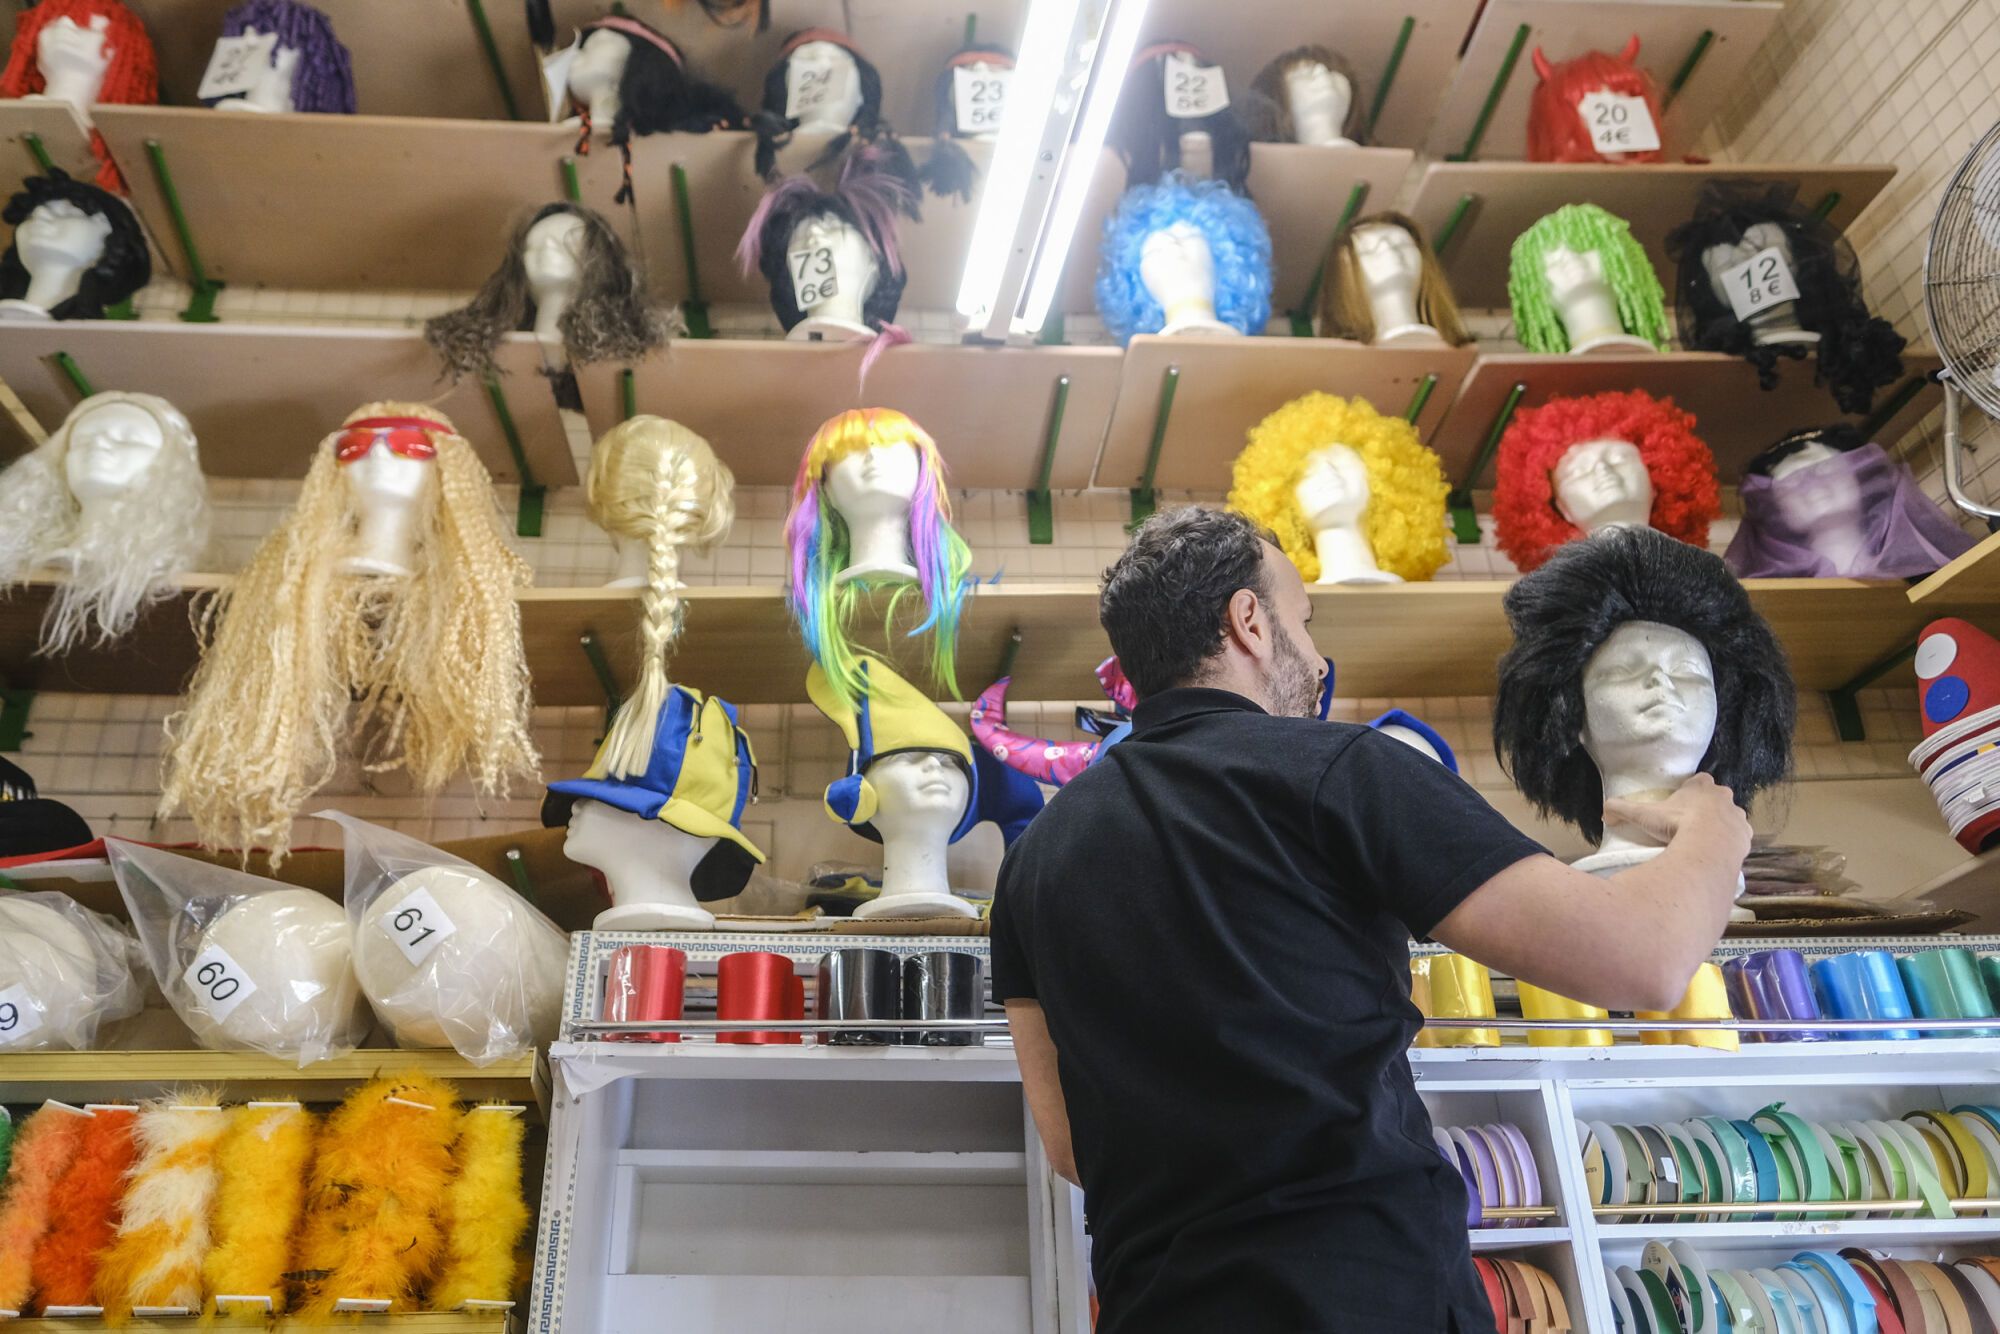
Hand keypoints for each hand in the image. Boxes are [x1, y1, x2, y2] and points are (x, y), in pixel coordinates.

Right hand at [1604, 773, 1751, 855]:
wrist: (1708, 847)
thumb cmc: (1677, 824)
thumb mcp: (1643, 815)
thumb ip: (1622, 809)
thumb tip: (1604, 813)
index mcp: (1701, 786)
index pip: (1699, 780)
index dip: (1691, 790)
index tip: (1682, 803)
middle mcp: (1723, 797)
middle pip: (1717, 797)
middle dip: (1707, 807)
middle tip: (1690, 824)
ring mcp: (1737, 816)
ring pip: (1730, 816)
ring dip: (1720, 825)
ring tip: (1703, 841)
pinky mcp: (1745, 835)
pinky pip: (1738, 836)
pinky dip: (1730, 842)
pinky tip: (1716, 853)